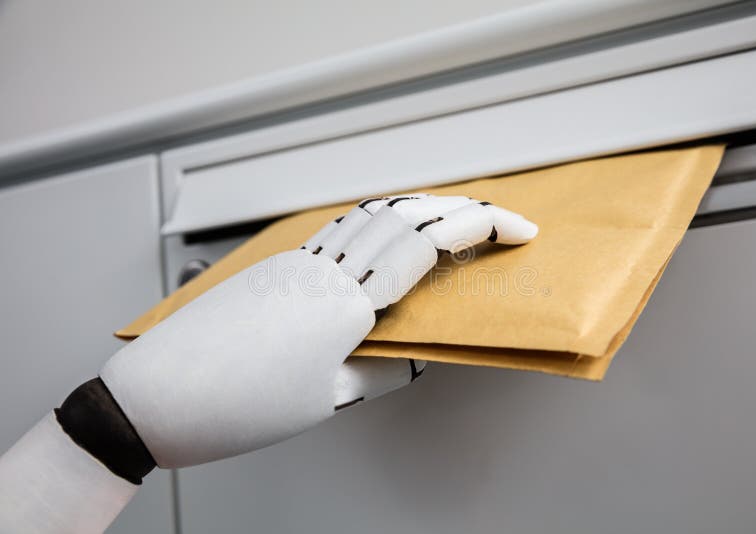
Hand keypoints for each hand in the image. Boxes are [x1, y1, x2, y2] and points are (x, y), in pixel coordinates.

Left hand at [100, 194, 536, 467]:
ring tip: (453, 224)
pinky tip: (388, 236)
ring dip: (421, 208)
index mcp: (344, 302)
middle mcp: (323, 268)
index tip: (520, 232)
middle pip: (407, 214)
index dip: (483, 227)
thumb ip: (381, 369)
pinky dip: (379, 221)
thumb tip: (413, 353)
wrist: (156, 398)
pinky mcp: (280, 266)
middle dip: (464, 210)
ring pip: (372, 212)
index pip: (427, 243)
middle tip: (500, 224)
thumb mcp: (325, 400)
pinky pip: (340, 228)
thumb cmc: (237, 406)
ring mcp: (298, 261)